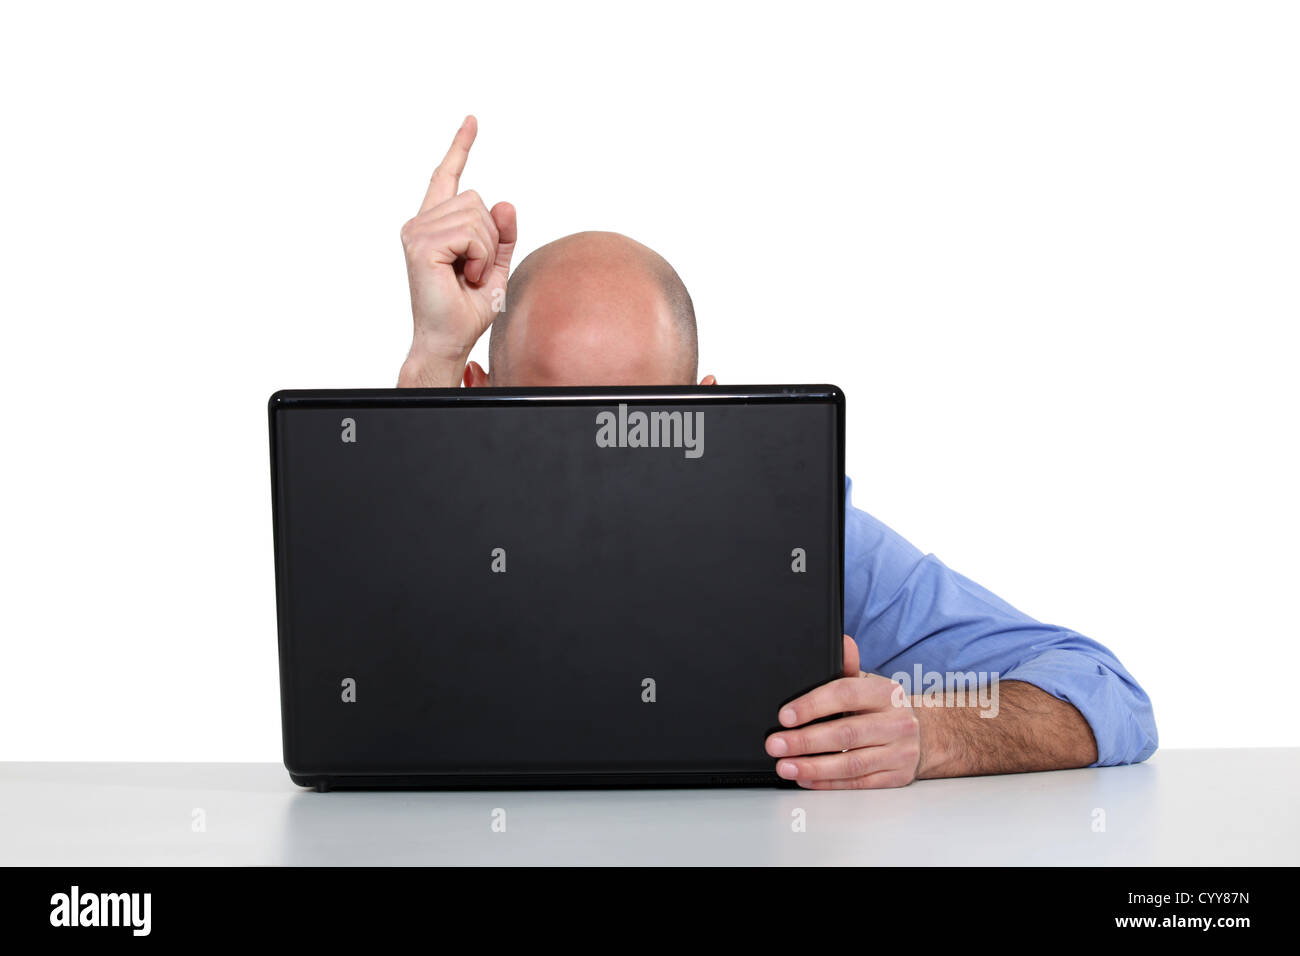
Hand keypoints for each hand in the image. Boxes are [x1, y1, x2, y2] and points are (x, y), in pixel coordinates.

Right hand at [398, 115, 517, 386]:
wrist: (449, 339)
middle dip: (490, 237)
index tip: (472, 120)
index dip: (460, 147)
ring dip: (486, 251)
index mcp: (434, 224)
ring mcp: (417, 231)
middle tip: (474, 271)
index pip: (446, 176)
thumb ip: (502, 235)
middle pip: (477, 200)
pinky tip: (464, 276)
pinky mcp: (421, 243)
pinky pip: (472, 232)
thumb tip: (505, 203)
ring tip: (467, 276)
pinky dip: (480, 257)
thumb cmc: (466, 309)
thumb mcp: (495, 266)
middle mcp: (420, 222)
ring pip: (478, 216)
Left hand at [764, 635, 921, 788]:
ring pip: (852, 763)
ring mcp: (900, 752)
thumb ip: (848, 667)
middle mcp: (897, 723)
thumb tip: (842, 642)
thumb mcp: (868, 683)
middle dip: (806, 741)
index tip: (785, 716)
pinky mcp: (897, 777)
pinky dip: (828, 782)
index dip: (812, 705)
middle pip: (846, 733)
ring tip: (785, 766)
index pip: (845, 695)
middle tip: (776, 744)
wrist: (925, 735)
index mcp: (886, 693)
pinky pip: (858, 782)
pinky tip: (806, 778)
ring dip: (814, 767)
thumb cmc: (884, 707)